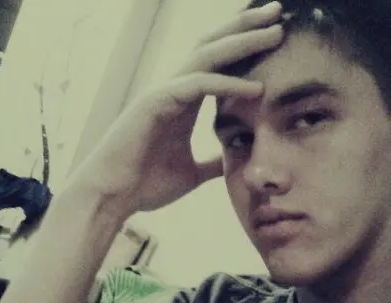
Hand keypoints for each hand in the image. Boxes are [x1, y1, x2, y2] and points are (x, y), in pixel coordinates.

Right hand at [72, 2, 283, 215]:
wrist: (112, 197)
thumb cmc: (144, 185)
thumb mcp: (191, 173)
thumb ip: (212, 162)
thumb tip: (231, 162)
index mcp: (182, 102)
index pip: (217, 64)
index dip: (245, 48)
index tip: (275, 38)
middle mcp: (174, 90)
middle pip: (214, 47)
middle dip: (246, 28)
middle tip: (278, 14)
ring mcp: (163, 93)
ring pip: (207, 56)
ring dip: (242, 41)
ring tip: (274, 32)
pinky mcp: (155, 102)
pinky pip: (197, 85)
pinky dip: (227, 84)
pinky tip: (255, 88)